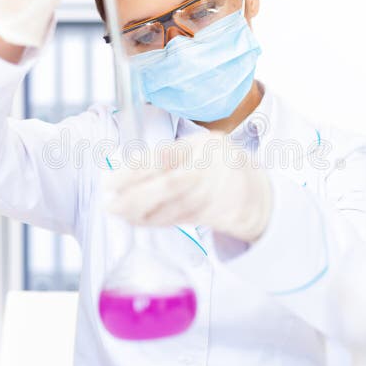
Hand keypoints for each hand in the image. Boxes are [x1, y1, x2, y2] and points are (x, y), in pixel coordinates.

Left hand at [105, 132, 272, 241]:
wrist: (256, 193)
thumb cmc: (218, 166)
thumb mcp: (198, 149)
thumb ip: (170, 156)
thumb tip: (125, 168)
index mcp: (201, 145)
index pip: (163, 156)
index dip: (133, 170)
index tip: (109, 180)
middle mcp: (210, 168)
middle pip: (169, 185)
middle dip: (134, 197)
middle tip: (109, 204)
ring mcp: (215, 192)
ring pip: (174, 207)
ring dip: (142, 213)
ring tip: (119, 213)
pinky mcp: (217, 214)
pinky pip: (181, 219)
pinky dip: (157, 221)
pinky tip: (140, 220)